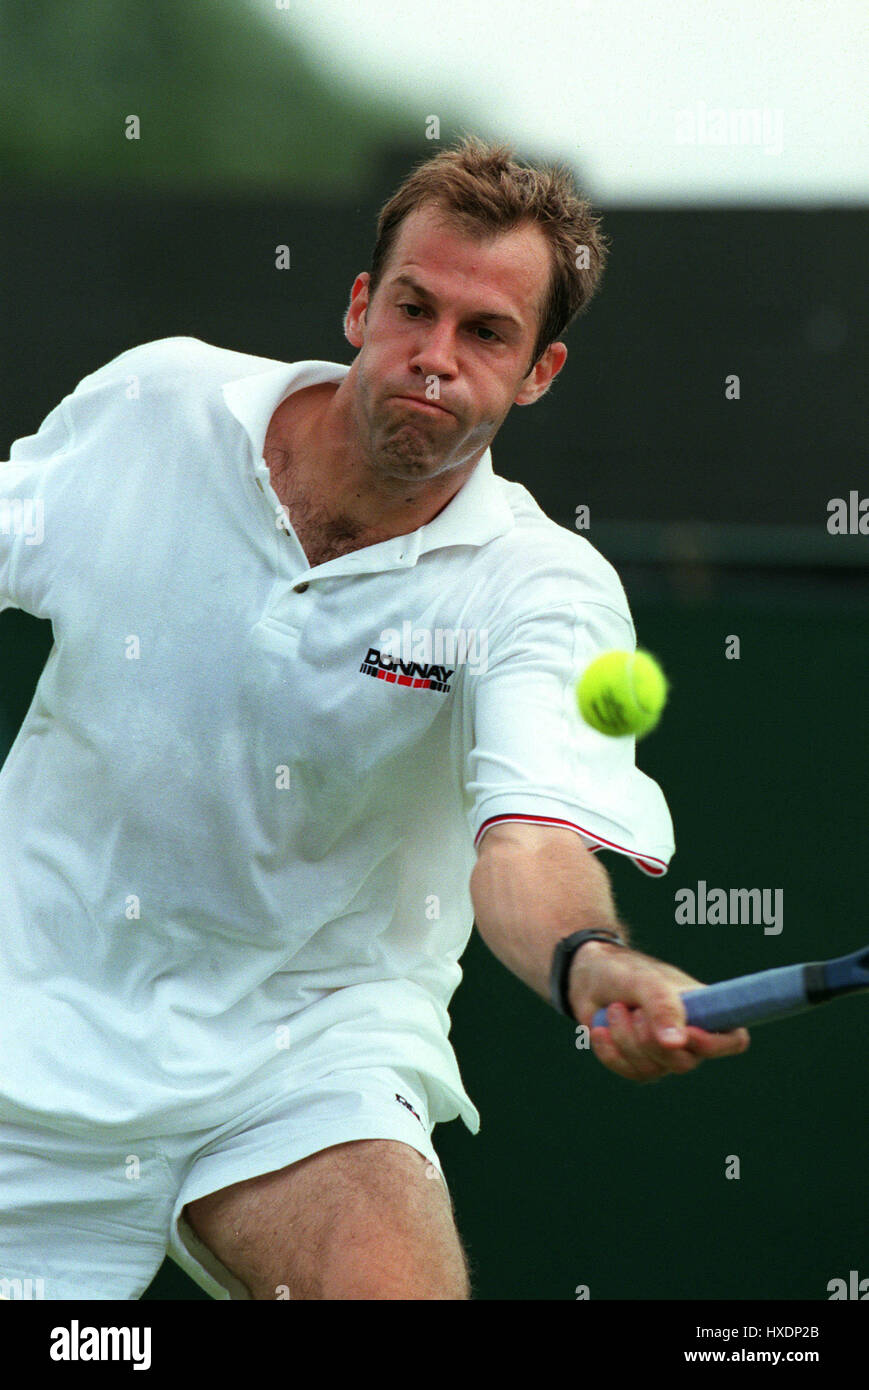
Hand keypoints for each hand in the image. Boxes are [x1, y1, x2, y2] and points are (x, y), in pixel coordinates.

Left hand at [569, 941, 749, 1081]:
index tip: (685, 1032)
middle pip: (685, 1062)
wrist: (588, 976)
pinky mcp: (639, 1063)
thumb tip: (678, 1043)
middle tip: (633, 1009)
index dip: (713, 1045)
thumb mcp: (643, 981)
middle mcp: (689, 1035)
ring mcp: (664, 1052)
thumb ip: (663, 1007)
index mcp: (704, 1010)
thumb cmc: (624, 972)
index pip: (733, 1039)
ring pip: (654, 1069)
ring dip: (626, 1039)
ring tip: (615, 1009)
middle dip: (650, 1038)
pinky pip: (630, 1073)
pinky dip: (611, 1052)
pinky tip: (601, 1030)